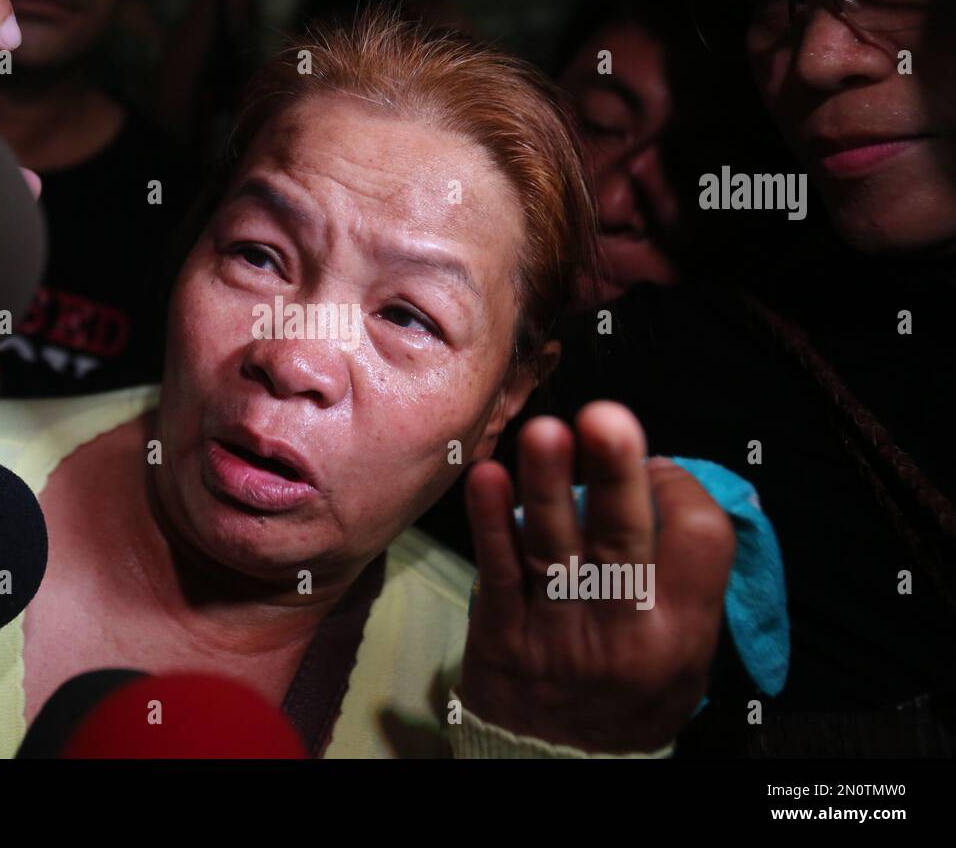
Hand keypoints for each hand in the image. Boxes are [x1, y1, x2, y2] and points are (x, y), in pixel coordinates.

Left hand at [459, 402, 733, 752]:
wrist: (560, 766)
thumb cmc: (628, 692)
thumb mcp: (685, 654)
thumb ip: (686, 578)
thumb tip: (665, 477)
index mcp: (682, 630)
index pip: (698, 538)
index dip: (677, 487)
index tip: (654, 466)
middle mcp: (625, 631)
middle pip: (623, 536)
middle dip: (614, 472)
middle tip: (604, 418)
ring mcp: (558, 634)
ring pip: (554, 546)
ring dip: (546, 484)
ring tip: (544, 431)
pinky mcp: (503, 638)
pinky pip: (497, 571)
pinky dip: (489, 522)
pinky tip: (485, 477)